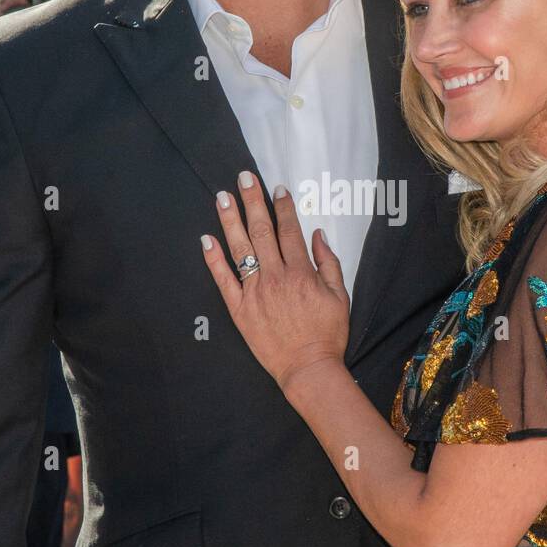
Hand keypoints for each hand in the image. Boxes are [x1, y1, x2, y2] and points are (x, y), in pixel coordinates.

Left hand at [201, 171, 349, 392]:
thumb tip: (318, 235)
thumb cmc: (327, 334)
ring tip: (223, 197)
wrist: (308, 368)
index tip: (277, 188)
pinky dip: (214, 259)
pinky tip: (206, 239)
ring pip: (240, 249)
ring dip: (231, 220)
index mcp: (301, 272)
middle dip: (253, 201)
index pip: (289, 230)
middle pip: (262, 231)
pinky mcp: (240, 309)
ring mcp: (255, 292)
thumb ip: (329, 262)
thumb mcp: (340, 295)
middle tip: (244, 178)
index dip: (283, 207)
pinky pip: (223, 280)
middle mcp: (275, 277)